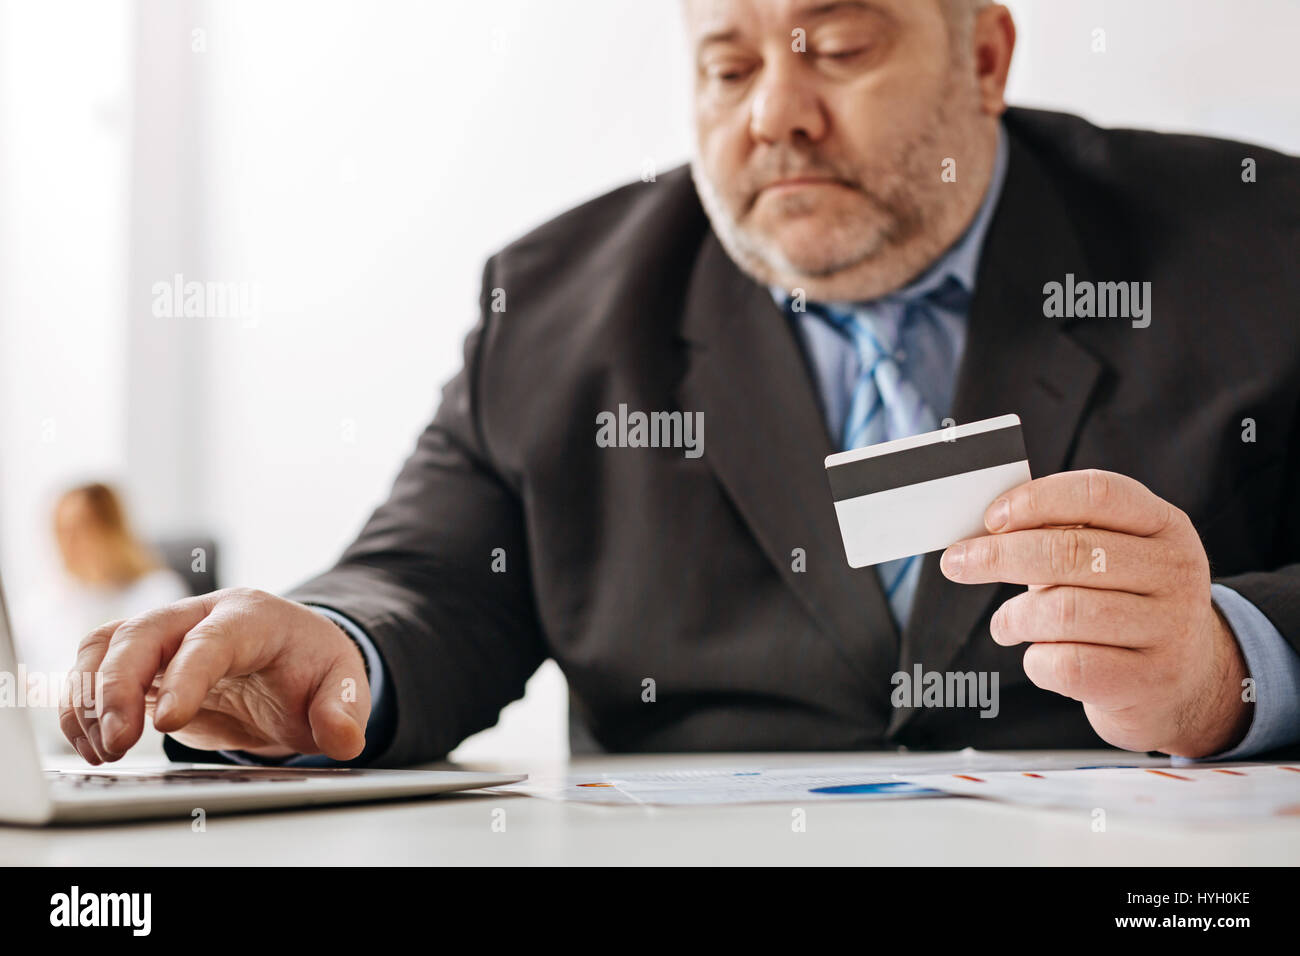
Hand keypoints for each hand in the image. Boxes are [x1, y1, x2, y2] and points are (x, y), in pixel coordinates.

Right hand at [59, 588, 369, 763]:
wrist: (293, 658)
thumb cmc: (313, 666)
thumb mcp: (343, 683)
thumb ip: (344, 708)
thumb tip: (343, 737)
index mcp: (252, 616)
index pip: (212, 640)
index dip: (186, 677)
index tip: (167, 723)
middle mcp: (200, 616)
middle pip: (142, 633)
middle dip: (118, 687)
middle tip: (119, 742)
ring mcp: (167, 636)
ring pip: (105, 645)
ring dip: (90, 697)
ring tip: (103, 749)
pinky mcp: (143, 664)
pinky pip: (95, 670)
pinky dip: (82, 706)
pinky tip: (93, 745)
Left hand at [939, 469, 1250, 757]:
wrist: (1188, 683)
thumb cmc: (1126, 607)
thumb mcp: (1116, 559)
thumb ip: (1064, 537)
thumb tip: (984, 533)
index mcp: (1166, 527)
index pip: (1097, 494)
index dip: (1035, 500)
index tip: (990, 518)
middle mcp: (1176, 572)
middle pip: (1070, 551)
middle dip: (998, 556)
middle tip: (956, 563)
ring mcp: (1169, 629)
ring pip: (1062, 610)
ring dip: (1015, 616)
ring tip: (1005, 624)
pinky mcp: (1149, 681)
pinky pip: (1069, 664)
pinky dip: (1036, 659)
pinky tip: (1038, 656)